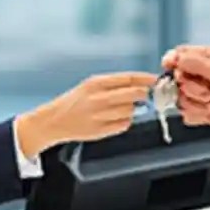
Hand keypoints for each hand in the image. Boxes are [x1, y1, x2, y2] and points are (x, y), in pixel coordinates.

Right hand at [16, 72, 153, 156]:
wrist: (54, 120)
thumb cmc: (76, 101)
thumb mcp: (90, 85)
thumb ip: (114, 85)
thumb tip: (141, 85)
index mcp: (96, 83)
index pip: (128, 78)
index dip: (145, 79)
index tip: (155, 79)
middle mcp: (98, 98)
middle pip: (134, 94)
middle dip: (142, 94)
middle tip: (143, 95)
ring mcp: (99, 116)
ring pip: (131, 110)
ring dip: (132, 109)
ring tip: (119, 108)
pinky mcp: (101, 130)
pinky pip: (124, 124)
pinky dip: (125, 121)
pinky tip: (114, 119)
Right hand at [161, 45, 209, 135]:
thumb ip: (194, 62)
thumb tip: (172, 58)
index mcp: (206, 57)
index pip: (179, 55)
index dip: (171, 62)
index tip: (169, 68)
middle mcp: (201, 74)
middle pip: (176, 78)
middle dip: (189, 88)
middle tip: (206, 93)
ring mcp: (200, 93)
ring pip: (179, 98)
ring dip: (193, 103)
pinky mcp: (201, 110)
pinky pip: (186, 113)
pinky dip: (196, 115)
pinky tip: (209, 113)